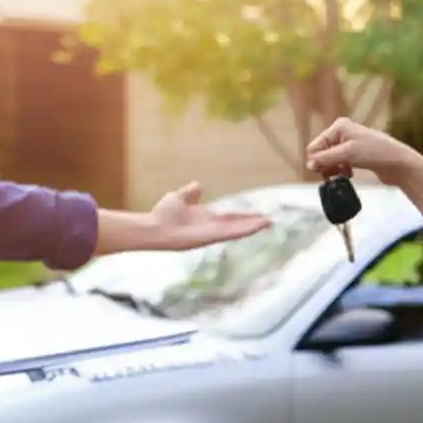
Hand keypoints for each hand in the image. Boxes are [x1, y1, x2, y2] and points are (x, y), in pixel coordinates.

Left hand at [148, 181, 270, 249]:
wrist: (152, 226)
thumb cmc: (162, 214)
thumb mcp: (179, 198)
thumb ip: (189, 193)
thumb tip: (197, 185)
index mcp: (206, 218)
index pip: (230, 218)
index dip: (244, 217)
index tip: (258, 215)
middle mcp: (212, 227)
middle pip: (236, 225)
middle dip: (252, 224)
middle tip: (270, 222)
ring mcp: (211, 233)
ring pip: (236, 230)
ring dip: (251, 227)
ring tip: (268, 223)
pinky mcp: (209, 237)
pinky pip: (229, 233)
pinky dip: (242, 230)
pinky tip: (254, 227)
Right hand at [305, 117, 422, 185]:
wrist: (398, 163)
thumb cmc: (376, 153)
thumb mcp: (348, 154)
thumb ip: (326, 159)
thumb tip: (309, 164)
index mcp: (339, 127)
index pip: (316, 146)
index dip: (317, 161)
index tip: (323, 173)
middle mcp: (343, 133)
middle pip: (322, 153)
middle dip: (326, 166)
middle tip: (334, 176)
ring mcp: (350, 144)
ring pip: (330, 160)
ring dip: (333, 170)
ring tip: (343, 176)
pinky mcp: (356, 155)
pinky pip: (340, 164)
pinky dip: (341, 171)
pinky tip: (349, 175)